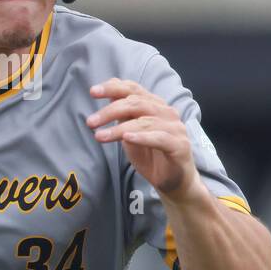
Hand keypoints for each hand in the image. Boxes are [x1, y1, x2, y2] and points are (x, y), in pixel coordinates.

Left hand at [87, 78, 201, 202]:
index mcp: (155, 104)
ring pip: (144, 122)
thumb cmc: (150, 154)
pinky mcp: (180, 146)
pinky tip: (126, 138)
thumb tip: (109, 92)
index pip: (133, 89)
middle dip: (110, 111)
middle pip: (136, 103)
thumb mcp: (129, 131)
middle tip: (90, 122)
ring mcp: (175, 128)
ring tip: (99, 136)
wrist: (172, 181)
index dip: (113, 88)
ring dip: (119, 128)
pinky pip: (159, 138)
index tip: (92, 92)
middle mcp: (167, 112)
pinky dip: (142, 137)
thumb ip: (122, 114)